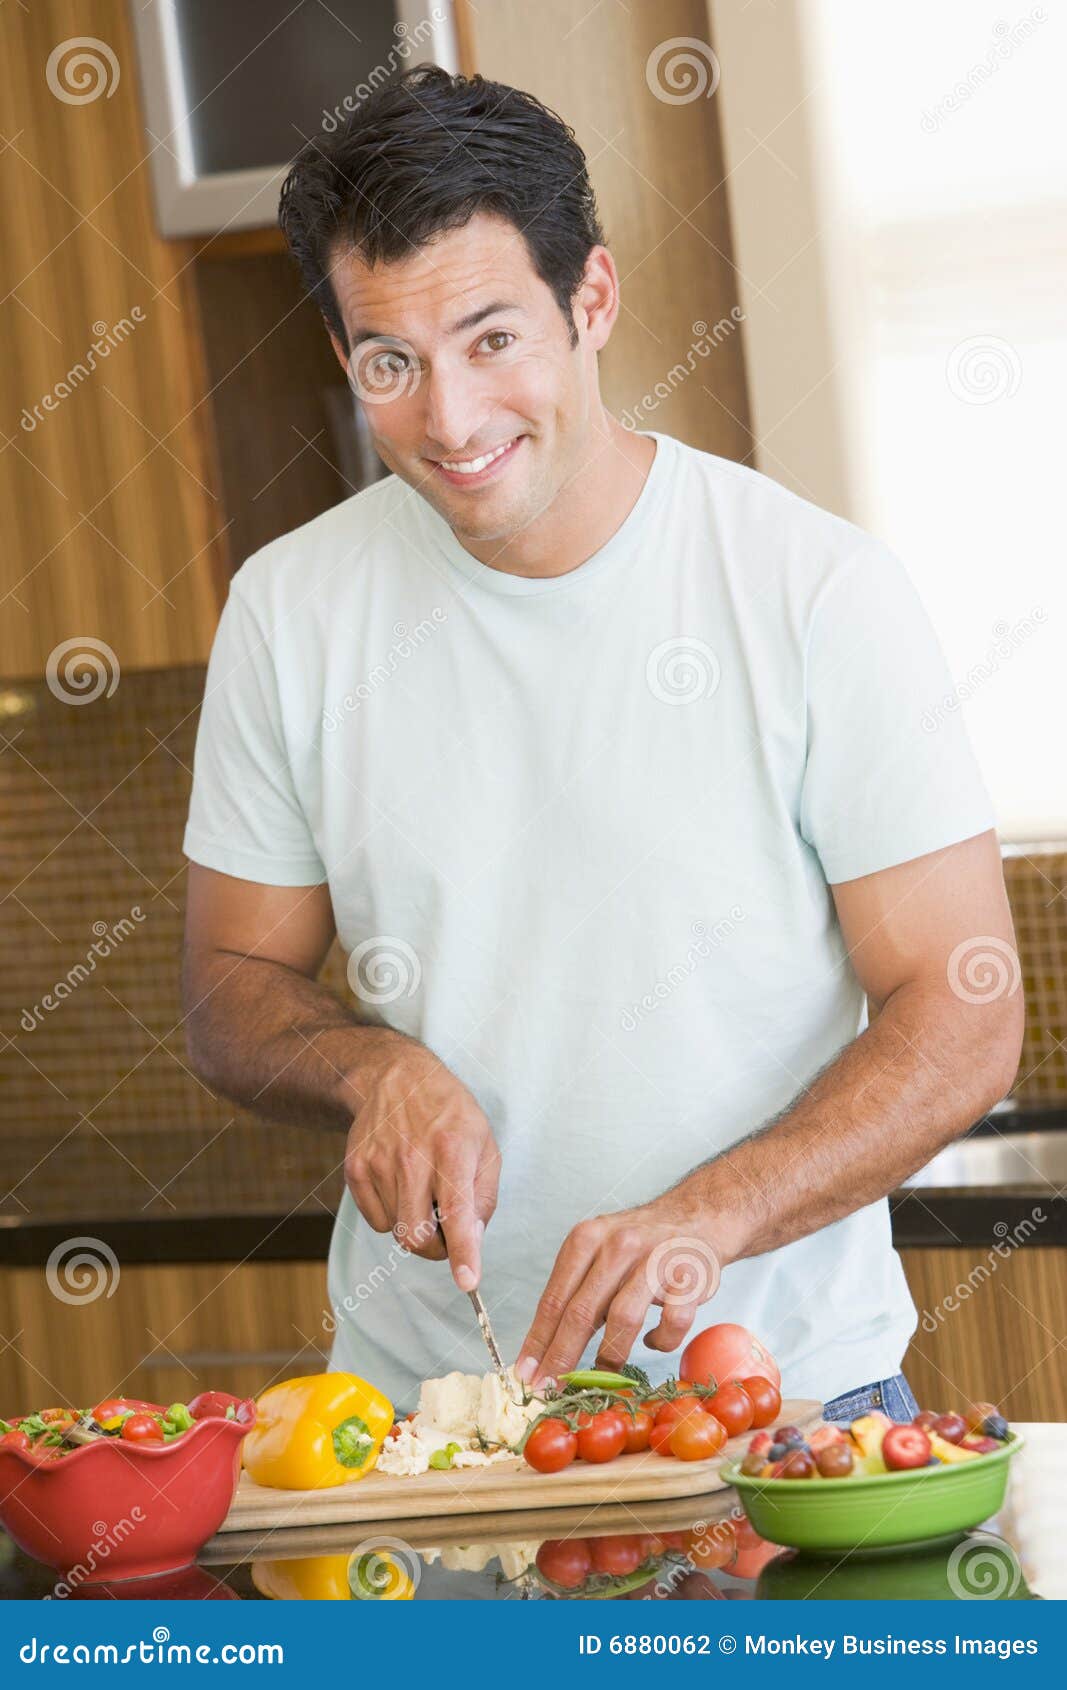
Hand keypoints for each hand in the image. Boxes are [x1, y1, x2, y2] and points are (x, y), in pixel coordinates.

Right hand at [342, 1040, 500, 1291]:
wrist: (398, 1078)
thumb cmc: (450, 1116)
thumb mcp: (485, 1146)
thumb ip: (484, 1198)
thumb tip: (472, 1243)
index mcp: (452, 1150)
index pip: (458, 1212)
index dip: (464, 1252)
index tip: (468, 1281)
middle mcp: (412, 1158)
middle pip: (417, 1237)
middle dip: (436, 1250)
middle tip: (447, 1233)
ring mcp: (379, 1163)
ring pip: (396, 1232)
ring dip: (415, 1227)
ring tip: (424, 1193)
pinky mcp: (355, 1169)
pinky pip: (375, 1221)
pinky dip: (391, 1216)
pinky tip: (400, 1186)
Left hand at [515, 1195, 726, 1387]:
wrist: (695, 1218)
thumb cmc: (637, 1246)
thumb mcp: (597, 1253)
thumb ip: (575, 1292)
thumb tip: (543, 1351)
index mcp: (587, 1238)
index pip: (554, 1299)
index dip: (538, 1341)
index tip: (526, 1374)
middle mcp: (619, 1245)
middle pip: (581, 1312)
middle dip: (561, 1357)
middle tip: (549, 1389)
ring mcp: (656, 1260)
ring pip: (623, 1318)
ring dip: (609, 1355)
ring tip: (603, 1372)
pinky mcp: (690, 1278)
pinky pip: (672, 1323)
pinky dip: (660, 1341)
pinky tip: (652, 1341)